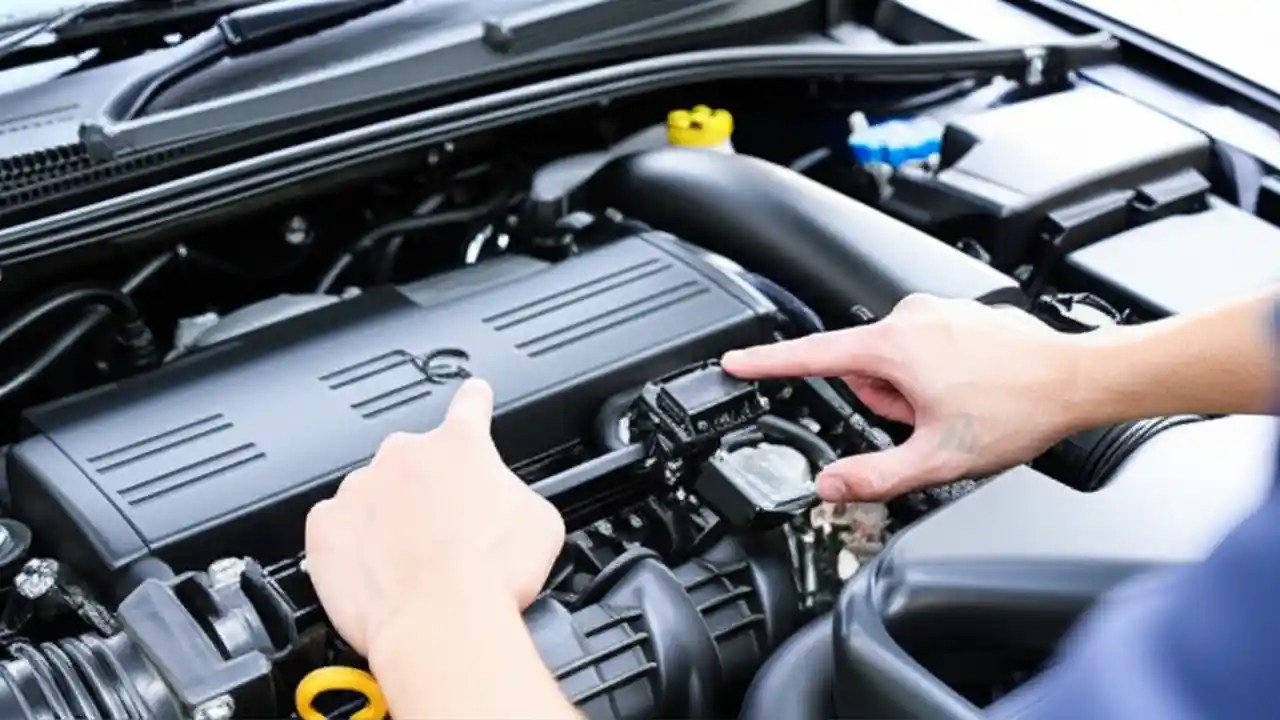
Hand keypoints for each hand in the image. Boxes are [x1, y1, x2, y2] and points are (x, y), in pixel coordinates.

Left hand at [305, 378, 564, 657]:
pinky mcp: (325, 527)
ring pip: (374, 497)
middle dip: (429, 492)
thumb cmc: (492, 576)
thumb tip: (505, 505)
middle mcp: (405, 455)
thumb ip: (514, 495)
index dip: (474, 400)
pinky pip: (336, 529)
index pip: (470, 406)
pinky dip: (351, 548)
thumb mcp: (539, 522)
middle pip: (415, 461)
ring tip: (413, 566)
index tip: (473, 394)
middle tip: (448, 536)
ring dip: (390, 521)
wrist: (442, 624)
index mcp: (460, 445)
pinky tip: (377, 573)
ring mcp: (360, 488)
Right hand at [723, 295, 1085, 501]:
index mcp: (893, 346)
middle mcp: (910, 317)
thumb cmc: (1017, 409)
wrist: (1078, 379)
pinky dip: (938, 374)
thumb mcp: (938, 458)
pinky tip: (974, 391)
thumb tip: (829, 486)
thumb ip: (874, 476)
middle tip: (928, 422)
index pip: (811, 356)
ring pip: (894, 361)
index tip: (735, 361)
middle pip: (862, 370)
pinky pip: (923, 347)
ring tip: (957, 406)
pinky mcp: (957, 313)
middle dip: (886, 403)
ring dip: (913, 391)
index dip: (766, 363)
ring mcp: (936, 311)